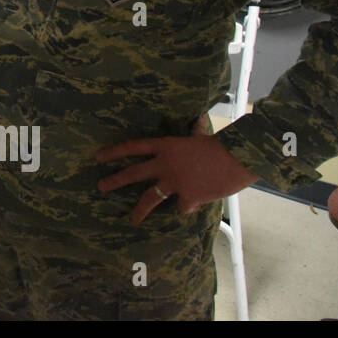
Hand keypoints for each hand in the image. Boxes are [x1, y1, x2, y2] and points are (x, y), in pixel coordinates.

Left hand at [96, 134, 257, 224]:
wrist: (239, 159)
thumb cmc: (222, 145)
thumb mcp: (201, 135)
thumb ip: (194, 132)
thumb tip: (198, 118)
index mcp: (166, 146)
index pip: (133, 147)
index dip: (114, 152)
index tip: (98, 157)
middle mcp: (164, 165)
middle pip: (133, 173)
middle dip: (115, 181)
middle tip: (100, 186)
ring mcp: (174, 183)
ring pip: (150, 198)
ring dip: (140, 210)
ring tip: (131, 219)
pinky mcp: (187, 198)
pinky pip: (182, 207)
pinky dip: (186, 207)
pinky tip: (192, 206)